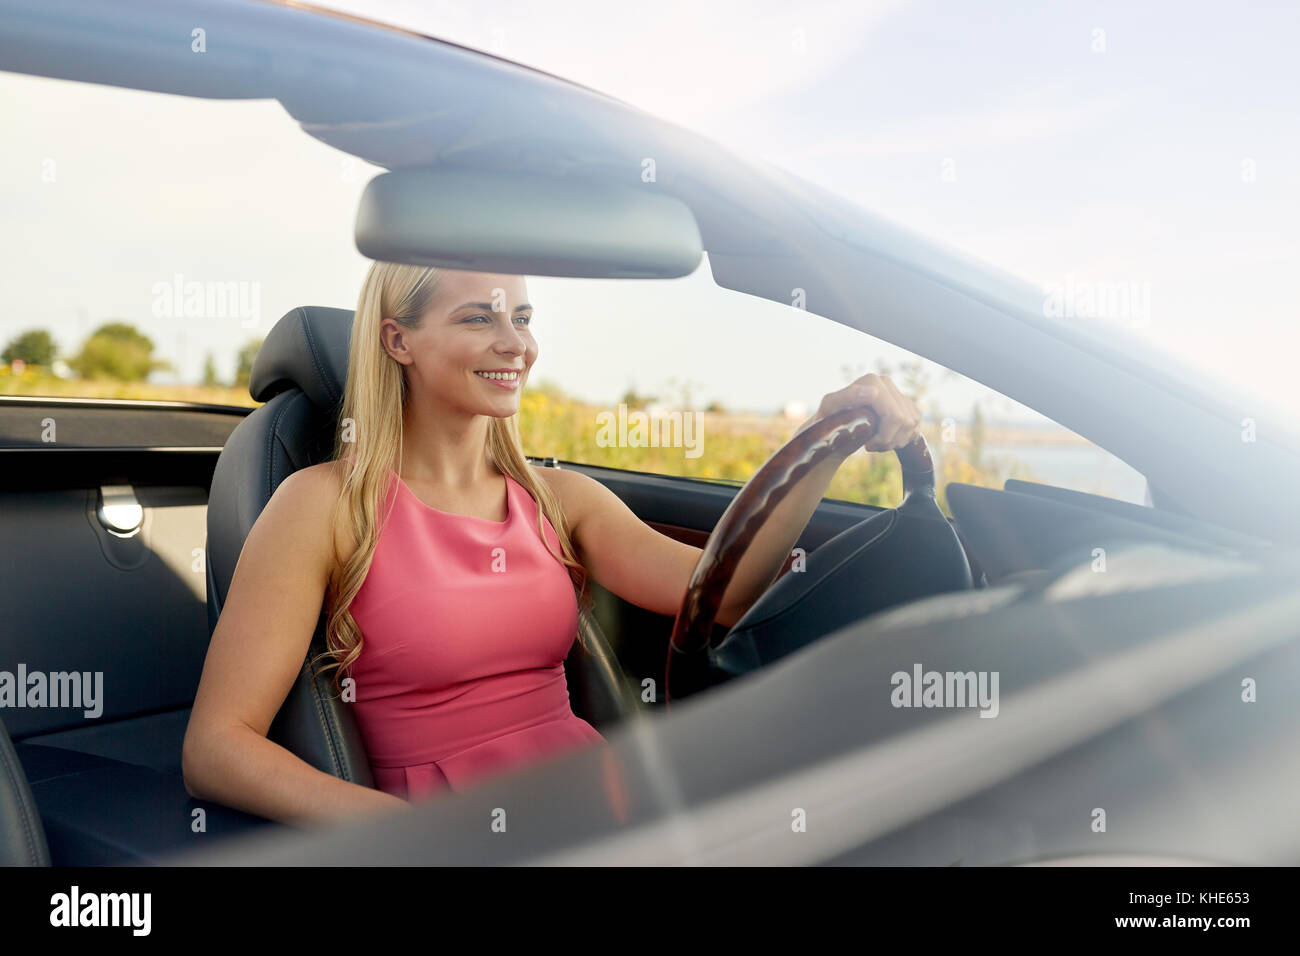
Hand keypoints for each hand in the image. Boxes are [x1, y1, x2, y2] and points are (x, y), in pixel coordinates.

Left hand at [796, 372, 921, 453]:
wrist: (835, 427)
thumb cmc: (829, 419)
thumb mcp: (830, 409)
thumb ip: (846, 398)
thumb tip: (874, 392)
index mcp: (872, 381)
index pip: (894, 416)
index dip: (884, 436)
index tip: (867, 445)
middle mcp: (886, 382)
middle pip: (905, 422)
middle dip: (889, 440)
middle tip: (872, 446)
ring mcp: (897, 392)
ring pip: (912, 425)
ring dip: (895, 441)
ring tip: (877, 443)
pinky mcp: (906, 405)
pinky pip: (916, 426)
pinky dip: (903, 439)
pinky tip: (887, 440)